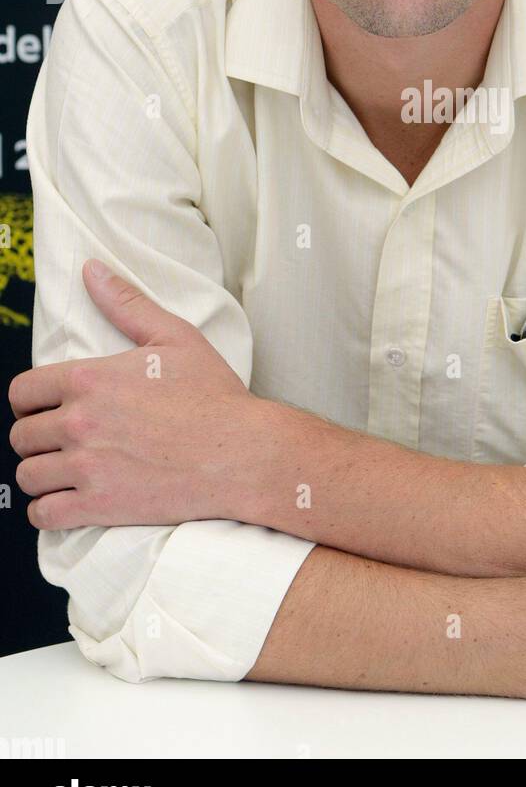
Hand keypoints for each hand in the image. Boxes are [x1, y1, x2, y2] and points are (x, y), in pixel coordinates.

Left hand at [8, 258, 267, 529]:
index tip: (44, 408)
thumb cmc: (214, 395)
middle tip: (63, 441)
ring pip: (28, 475)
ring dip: (43, 474)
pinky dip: (49, 511)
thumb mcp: (174, 337)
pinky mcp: (98, 506)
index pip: (22, 391)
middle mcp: (80, 422)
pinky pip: (44, 515)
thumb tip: (92, 271)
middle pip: (22, 436)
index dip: (29, 401)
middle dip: (39, 438)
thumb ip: (126, 303)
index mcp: (90, 379)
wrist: (241, 453)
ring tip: (65, 472)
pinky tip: (67, 502)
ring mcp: (87, 467)